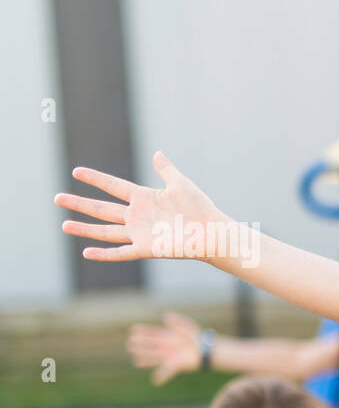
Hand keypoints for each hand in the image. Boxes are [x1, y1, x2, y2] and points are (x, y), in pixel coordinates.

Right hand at [55, 152, 228, 261]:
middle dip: (80, 203)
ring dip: (85, 229)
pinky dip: (105, 254)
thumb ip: (166, 170)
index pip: (113, 186)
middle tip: (57, 198)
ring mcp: (140, 232)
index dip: (96, 178)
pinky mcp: (147, 248)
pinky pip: (122, 252)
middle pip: (102, 209)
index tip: (76, 171)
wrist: (213, 232)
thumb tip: (157, 153)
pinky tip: (87, 253)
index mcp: (144, 198)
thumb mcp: (181, 184)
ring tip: (64, 225)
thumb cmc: (201, 208)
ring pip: (106, 231)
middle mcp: (138, 215)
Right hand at [127, 312, 203, 384]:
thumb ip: (177, 321)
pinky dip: (162, 376)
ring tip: (136, 360)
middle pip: (151, 346)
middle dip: (140, 345)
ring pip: (155, 358)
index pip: (153, 333)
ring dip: (146, 359)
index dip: (143, 331)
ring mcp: (170, 356)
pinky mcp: (176, 365)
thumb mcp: (188, 326)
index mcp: (167, 336)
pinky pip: (167, 371)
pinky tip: (155, 380)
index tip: (133, 330)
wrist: (207, 349)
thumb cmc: (197, 337)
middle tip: (129, 345)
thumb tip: (165, 316)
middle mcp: (166, 346)